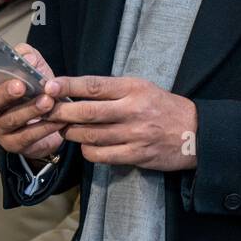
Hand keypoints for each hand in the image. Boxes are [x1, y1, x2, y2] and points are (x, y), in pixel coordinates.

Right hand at [0, 43, 65, 160]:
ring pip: (10, 119)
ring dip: (29, 110)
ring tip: (47, 101)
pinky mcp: (13, 144)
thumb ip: (28, 57)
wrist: (55, 121)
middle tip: (20, 86)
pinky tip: (57, 120)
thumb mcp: (35, 68)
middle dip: (4, 93)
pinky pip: (27, 136)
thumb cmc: (38, 91)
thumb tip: (25, 57)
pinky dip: (43, 127)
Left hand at [49, 76, 197, 171]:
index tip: (50, 85)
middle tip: (45, 111)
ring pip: (91, 135)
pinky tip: (86, 146)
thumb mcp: (142, 89)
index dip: (68, 85)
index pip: (94, 85)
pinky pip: (102, 155)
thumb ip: (113, 91)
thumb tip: (77, 92)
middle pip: (87, 112)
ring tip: (62, 128)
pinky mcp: (136, 155)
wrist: (194, 133)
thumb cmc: (163, 107)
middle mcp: (133, 110)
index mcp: (134, 88)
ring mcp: (135, 134)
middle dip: (61, 112)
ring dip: (71, 133)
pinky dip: (88, 151)